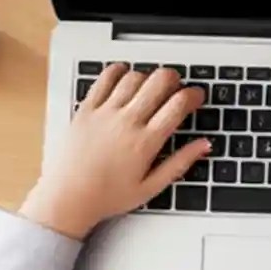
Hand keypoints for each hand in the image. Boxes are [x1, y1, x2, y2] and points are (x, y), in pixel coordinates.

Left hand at [19, 64, 208, 237]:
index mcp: (146, 142)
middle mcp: (127, 122)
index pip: (178, 105)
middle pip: (159, 82)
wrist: (67, 198)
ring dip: (147, 76)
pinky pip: (104, 79)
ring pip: (134, 77)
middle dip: (174, 78)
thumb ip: (180, 163)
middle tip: (175, 87)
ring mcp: (105, 113)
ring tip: (150, 86)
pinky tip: (124, 75)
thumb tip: (203, 146)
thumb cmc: (107, 197)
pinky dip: (117, 71)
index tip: (195, 96)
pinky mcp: (86, 110)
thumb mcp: (151, 187)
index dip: (193, 95)